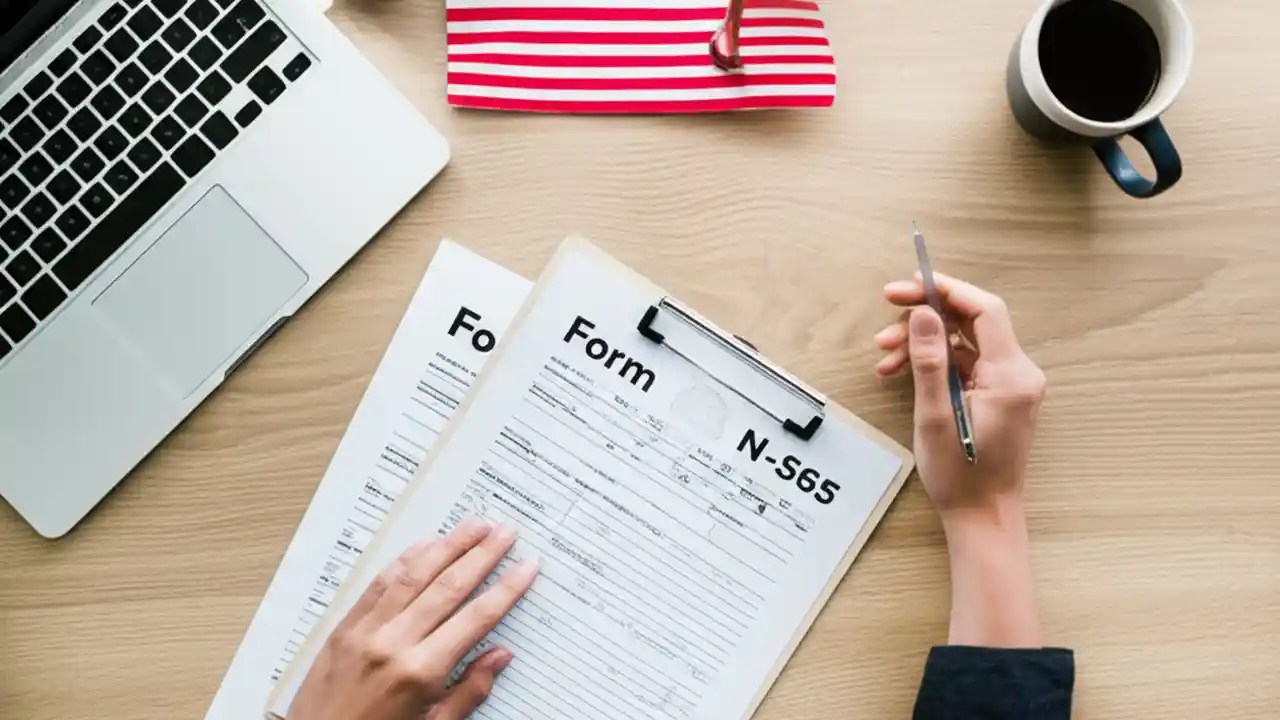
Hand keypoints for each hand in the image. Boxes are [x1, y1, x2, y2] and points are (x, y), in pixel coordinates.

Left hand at [289, 519, 539, 719]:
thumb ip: (468, 692)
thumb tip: (500, 655)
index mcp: (422, 672)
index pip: (476, 619)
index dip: (506, 589)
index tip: (527, 566)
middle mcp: (395, 644)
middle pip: (449, 587)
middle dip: (482, 555)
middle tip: (506, 531)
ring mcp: (367, 631)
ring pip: (415, 575)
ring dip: (448, 545)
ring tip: (474, 525)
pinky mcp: (345, 627)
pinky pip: (379, 584)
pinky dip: (404, 561)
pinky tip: (425, 543)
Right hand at [875, 272, 1045, 524]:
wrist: (983, 516)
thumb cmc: (961, 476)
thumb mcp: (936, 416)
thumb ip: (930, 361)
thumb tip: (922, 314)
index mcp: (1011, 375)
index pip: (984, 310)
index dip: (946, 290)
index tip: (908, 286)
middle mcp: (1018, 373)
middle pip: (972, 322)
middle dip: (926, 317)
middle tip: (885, 318)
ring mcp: (1011, 384)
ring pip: (964, 342)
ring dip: (923, 342)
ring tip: (884, 357)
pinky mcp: (999, 395)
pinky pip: (965, 364)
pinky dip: (934, 363)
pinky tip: (901, 372)